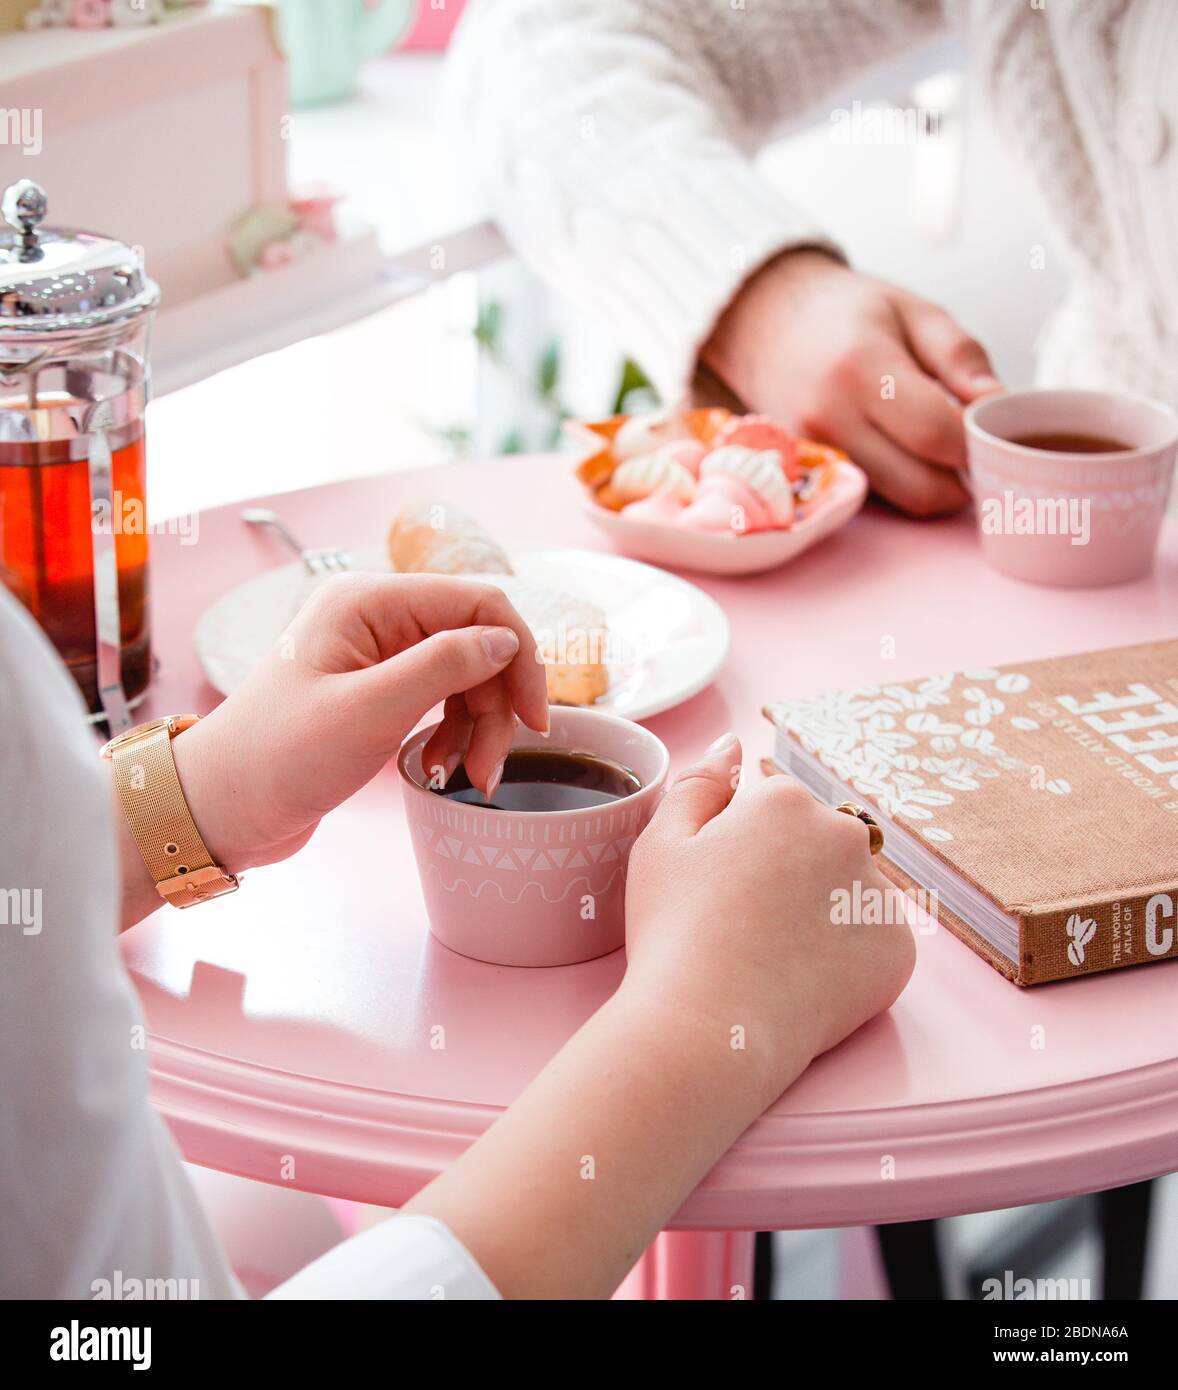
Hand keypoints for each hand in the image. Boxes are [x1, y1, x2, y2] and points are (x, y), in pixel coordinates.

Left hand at [170, 573, 548, 875]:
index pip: (479, 603)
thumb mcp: (369, 711)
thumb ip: (443, 666)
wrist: (220, 808)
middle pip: (476, 643)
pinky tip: (442, 768)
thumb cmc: (279, 757)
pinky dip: (453, 734)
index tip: (536, 719)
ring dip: (479, 727)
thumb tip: (505, 641)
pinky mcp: (374, 690)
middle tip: (491, 767)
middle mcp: (375, 616)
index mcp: (369, 601)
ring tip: (469, 777)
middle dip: (496, 706)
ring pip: (464, 676)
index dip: (520, 656)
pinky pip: (440, 699)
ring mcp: (375, 653)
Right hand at [622, 733, 915, 1103]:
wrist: (710, 1027)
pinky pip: (872, 942)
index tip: (720, 889)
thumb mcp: (662, 843)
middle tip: (745, 924)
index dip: (740, 850)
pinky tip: (803, 981)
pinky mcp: (899, 951)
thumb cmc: (676, 932)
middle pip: (818, 844)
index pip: (772, 811)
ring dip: (822, 911)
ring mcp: (879, 894)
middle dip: (790, 873)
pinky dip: (846, 958)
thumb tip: (733, 745)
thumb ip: (700, 784)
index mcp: (787, 801)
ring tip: (773, 956)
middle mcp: (846, 835)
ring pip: (849, 892)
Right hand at [703, 249, 1001, 516]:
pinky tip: (907, 452)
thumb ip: (961, 356)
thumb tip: (998, 407)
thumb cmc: (844, 312)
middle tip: (978, 447)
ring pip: (901, 501)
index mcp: (861, 368)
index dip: (980, 441)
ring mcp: (814, 453)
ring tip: (942, 446)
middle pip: (922, 487)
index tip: (994, 426)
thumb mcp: (913, 310)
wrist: (761, 324)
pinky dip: (904, 483)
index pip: (938, 434)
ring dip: (935, 485)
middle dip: (963, 477)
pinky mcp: (809, 472)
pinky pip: (877, 497)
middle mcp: (829, 420)